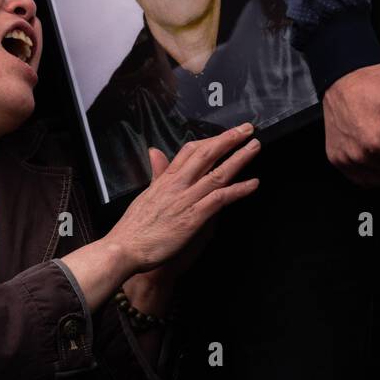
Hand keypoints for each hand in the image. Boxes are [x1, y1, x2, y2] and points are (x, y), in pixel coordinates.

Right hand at [105, 123, 260, 272]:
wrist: (125, 249)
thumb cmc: (135, 227)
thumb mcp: (146, 192)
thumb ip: (157, 172)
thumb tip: (155, 151)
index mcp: (166, 179)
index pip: (190, 150)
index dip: (211, 140)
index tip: (226, 133)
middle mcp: (177, 184)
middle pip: (207, 154)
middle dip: (229, 139)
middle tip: (247, 129)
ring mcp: (186, 200)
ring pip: (218, 173)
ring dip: (239, 158)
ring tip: (254, 147)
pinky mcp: (193, 217)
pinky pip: (220, 199)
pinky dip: (238, 190)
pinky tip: (253, 184)